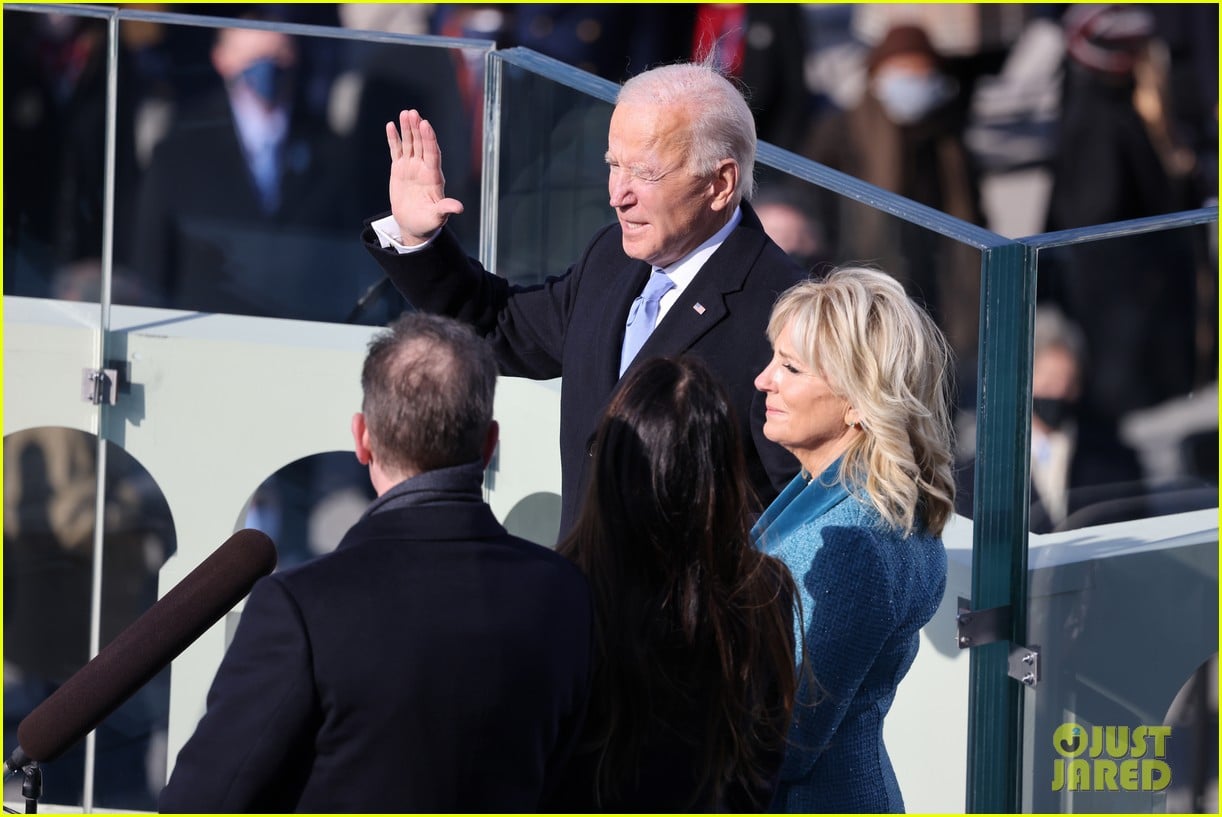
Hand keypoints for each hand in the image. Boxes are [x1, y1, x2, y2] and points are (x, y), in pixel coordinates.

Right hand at [386, 109, 464, 245]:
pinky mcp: (399, 169)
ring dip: (407, 129)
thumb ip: (445, 209)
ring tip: (404, 113)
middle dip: (417, 129)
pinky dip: (394, 139)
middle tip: (413, 113)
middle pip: (421, 144)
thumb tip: (459, 208)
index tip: (425, 125)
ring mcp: (411, 167)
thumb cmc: (428, 222)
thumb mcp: (437, 217)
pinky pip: (396, 151)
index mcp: (434, 177)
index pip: (432, 154)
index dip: (429, 140)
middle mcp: (423, 168)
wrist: (413, 224)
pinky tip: (390, 126)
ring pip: (409, 144)